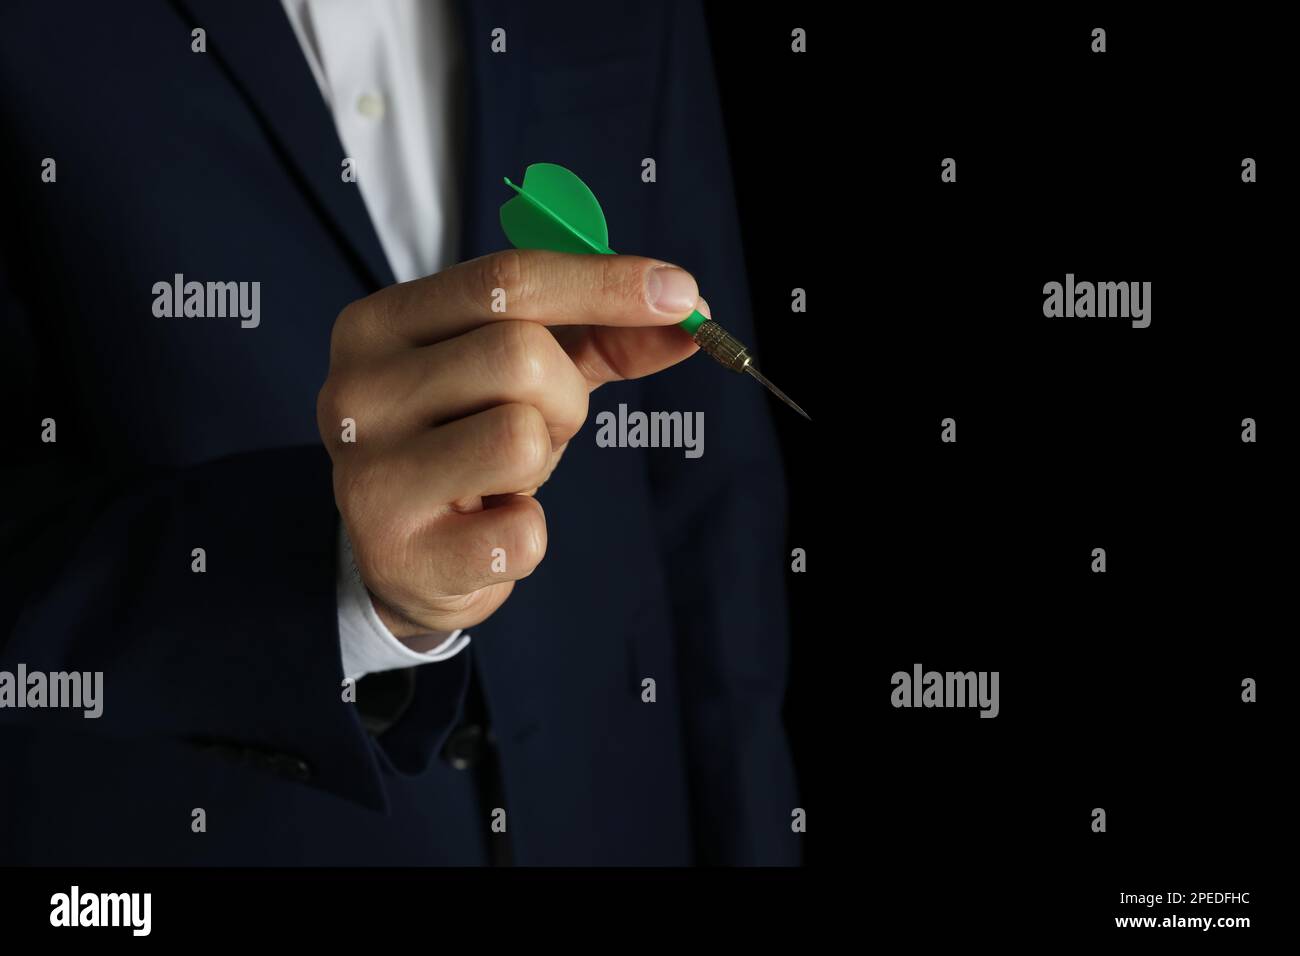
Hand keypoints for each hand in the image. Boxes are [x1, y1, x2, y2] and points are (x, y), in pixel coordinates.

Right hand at [318, 250, 703, 640]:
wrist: (405, 561)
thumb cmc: (467, 441)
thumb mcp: (524, 374)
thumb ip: (602, 334)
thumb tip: (690, 312)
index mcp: (379, 324)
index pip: (506, 280)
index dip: (605, 283)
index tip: (681, 294)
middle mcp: (356, 391)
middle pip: (522, 354)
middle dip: (566, 395)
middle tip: (541, 425)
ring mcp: (368, 476)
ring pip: (522, 438)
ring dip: (544, 460)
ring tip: (503, 477)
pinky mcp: (399, 554)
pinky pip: (524, 532)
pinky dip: (529, 533)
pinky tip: (487, 531)